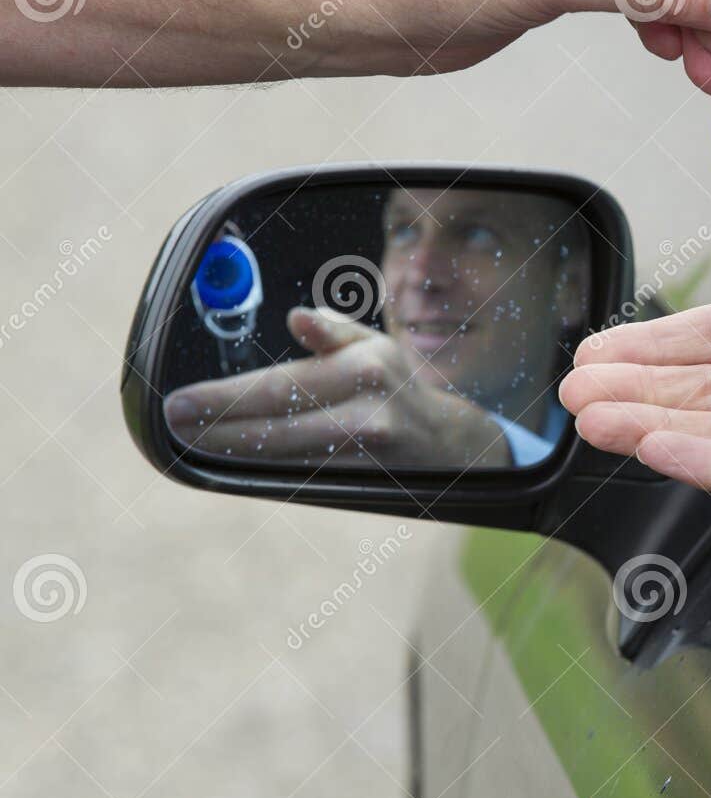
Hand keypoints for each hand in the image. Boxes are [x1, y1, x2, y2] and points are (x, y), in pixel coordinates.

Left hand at [165, 307, 509, 467]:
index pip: (282, 385)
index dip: (227, 396)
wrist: (450, 445)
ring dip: (231, 449)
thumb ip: (335, 332)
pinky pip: (298, 472)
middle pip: (276, 426)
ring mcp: (364, 451)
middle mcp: (367, 411)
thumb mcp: (376, 346)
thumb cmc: (399, 386)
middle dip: (217, 429)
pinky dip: (260, 464)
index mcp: (366, 368)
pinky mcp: (359, 479)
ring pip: (282, 454)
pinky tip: (230, 456)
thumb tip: (297, 319)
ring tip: (190, 440)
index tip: (182, 401)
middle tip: (174, 424)